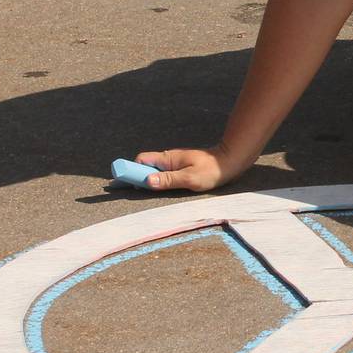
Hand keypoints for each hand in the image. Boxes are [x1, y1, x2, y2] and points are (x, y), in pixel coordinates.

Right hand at [132, 144, 248, 192]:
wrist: (230, 161)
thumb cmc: (212, 170)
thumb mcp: (190, 178)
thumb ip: (169, 180)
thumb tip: (147, 182)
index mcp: (167, 159)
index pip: (141, 160)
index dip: (130, 170)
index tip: (122, 182)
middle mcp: (168, 160)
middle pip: (145, 167)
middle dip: (135, 178)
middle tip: (127, 192)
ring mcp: (174, 164)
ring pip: (154, 172)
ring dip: (147, 181)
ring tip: (140, 193)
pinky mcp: (181, 169)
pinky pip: (164, 175)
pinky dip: (158, 182)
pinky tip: (158, 190)